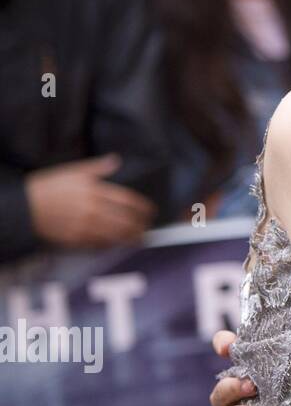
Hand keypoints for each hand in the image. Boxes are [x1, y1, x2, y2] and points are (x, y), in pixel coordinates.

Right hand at [25, 154, 155, 248]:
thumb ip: (97, 167)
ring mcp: (84, 226)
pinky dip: (111, 245)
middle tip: (148, 228)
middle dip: (140, 226)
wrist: (24, 207)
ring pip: (115, 236)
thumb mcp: (73, 172)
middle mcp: (92, 209)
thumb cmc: (48, 187)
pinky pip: (98, 245)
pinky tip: (117, 245)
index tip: (151, 211)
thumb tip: (116, 160)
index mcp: (94, 191)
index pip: (128, 200)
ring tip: (139, 239)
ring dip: (130, 239)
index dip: (143, 207)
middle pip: (126, 221)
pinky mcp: (75, 239)